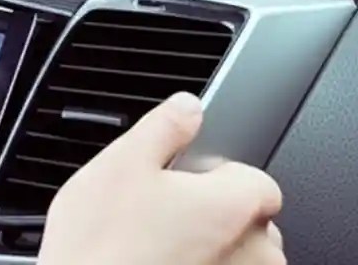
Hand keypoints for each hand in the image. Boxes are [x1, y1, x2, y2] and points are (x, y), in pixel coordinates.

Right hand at [38, 92, 284, 264]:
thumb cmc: (100, 247)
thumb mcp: (121, 164)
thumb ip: (165, 127)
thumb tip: (189, 107)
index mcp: (236, 206)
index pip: (258, 181)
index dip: (219, 178)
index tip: (185, 182)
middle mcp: (255, 255)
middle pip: (248, 224)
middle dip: (211, 217)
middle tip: (158, 217)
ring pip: (235, 261)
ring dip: (206, 252)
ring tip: (152, 250)